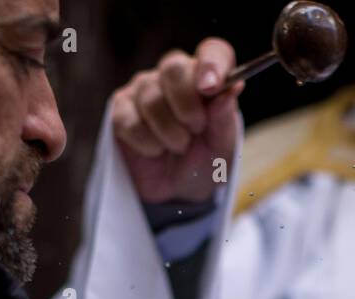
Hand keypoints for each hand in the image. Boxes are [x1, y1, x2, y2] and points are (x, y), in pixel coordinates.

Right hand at [110, 39, 242, 203]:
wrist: (177, 191)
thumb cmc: (202, 161)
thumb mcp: (221, 146)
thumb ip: (224, 117)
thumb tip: (234, 87)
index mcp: (204, 78)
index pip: (211, 52)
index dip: (212, 64)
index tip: (211, 87)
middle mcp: (172, 77)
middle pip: (173, 67)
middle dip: (186, 104)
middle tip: (196, 129)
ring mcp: (143, 90)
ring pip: (151, 98)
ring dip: (169, 132)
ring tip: (178, 147)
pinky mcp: (120, 110)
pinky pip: (130, 120)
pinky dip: (146, 142)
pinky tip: (155, 151)